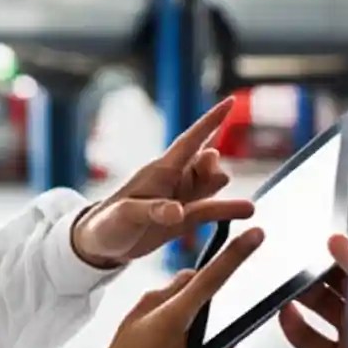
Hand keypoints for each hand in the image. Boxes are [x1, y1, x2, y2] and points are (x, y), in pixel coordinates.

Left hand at [72, 99, 254, 267]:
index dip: (211, 122)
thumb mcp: (126, 215)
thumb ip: (152, 211)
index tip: (230, 102)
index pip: (190, 141)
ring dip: (223, 189)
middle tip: (213, 166)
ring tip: (247, 208)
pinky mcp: (182, 221)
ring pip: (208, 187)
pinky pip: (209, 211)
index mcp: (159, 172)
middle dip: (211, 163)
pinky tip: (245, 211)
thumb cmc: (107, 224)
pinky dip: (226, 211)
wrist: (99, 245)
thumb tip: (179, 212)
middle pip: (202, 165)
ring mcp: (179, 200)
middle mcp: (173, 181)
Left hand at [97, 227, 264, 347]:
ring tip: (186, 345)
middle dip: (210, 290)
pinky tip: (171, 345)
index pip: (211, 278)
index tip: (253, 235)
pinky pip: (162, 303)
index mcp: (170, 318)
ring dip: (191, 305)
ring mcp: (139, 308)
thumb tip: (229, 347)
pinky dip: (175, 314)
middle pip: (194, 280)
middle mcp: (152, 305)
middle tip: (213, 324)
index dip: (236, 254)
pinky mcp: (132, 316)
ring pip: (178, 292)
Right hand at [278, 235, 347, 347]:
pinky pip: (313, 342)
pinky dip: (295, 328)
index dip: (341, 252)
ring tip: (288, 285)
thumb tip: (337, 241)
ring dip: (303, 297)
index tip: (322, 242)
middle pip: (340, 286)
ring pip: (325, 311)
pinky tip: (286, 314)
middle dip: (317, 273)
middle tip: (301, 264)